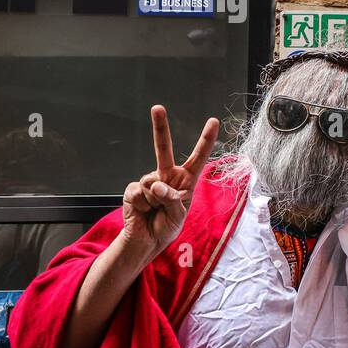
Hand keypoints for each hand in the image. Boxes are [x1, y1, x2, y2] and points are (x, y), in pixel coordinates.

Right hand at [120, 105, 219, 258]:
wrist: (147, 240)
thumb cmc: (168, 226)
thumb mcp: (178, 216)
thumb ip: (171, 199)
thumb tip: (155, 184)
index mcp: (186, 180)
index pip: (199, 157)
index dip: (206, 139)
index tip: (214, 121)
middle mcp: (168, 176)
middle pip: (163, 149)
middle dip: (160, 127)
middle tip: (157, 107)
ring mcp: (149, 181)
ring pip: (151, 183)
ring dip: (155, 201)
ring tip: (156, 212)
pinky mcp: (133, 190)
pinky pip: (138, 192)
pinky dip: (142, 204)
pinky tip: (143, 211)